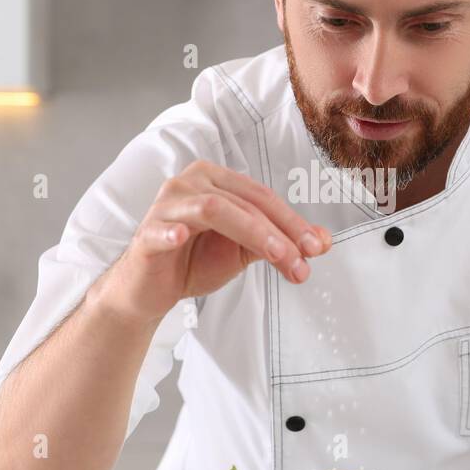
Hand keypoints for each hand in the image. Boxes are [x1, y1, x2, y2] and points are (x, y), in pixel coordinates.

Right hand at [107, 160, 330, 321]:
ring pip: (215, 209)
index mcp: (216, 180)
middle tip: (302, 262)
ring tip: (276, 256)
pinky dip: (171, 231)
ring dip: (252, 233)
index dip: (292, 222)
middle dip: (279, 234)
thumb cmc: (195, 261)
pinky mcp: (147, 232)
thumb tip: (323, 241)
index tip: (316, 248)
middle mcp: (191, 182)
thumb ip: (280, 242)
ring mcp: (167, 205)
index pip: (262, 197)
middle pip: (244, 203)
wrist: (153, 290)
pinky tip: (181, 238)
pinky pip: (162, 228)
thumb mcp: (244, 251)